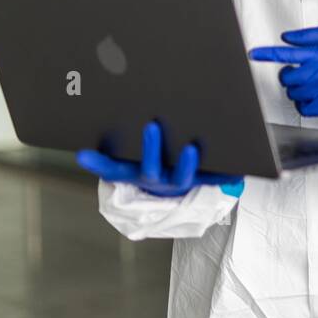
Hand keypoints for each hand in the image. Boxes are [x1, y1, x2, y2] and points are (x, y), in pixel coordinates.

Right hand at [76, 120, 242, 197]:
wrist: (180, 192)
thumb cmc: (152, 167)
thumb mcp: (127, 166)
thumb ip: (105, 161)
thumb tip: (81, 154)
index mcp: (137, 174)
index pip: (114, 171)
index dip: (100, 164)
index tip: (84, 153)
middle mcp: (158, 179)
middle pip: (151, 169)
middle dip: (150, 149)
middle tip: (150, 126)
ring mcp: (181, 181)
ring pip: (183, 177)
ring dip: (187, 164)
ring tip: (191, 149)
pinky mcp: (204, 181)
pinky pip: (215, 179)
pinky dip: (226, 175)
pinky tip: (236, 169)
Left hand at [249, 25, 317, 116]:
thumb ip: (311, 35)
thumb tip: (286, 37)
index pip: (287, 54)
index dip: (267, 54)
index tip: (253, 53)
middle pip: (286, 78)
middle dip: (287, 74)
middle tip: (297, 71)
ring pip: (293, 93)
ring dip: (296, 88)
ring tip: (311, 83)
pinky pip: (303, 109)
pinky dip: (303, 103)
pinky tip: (313, 96)